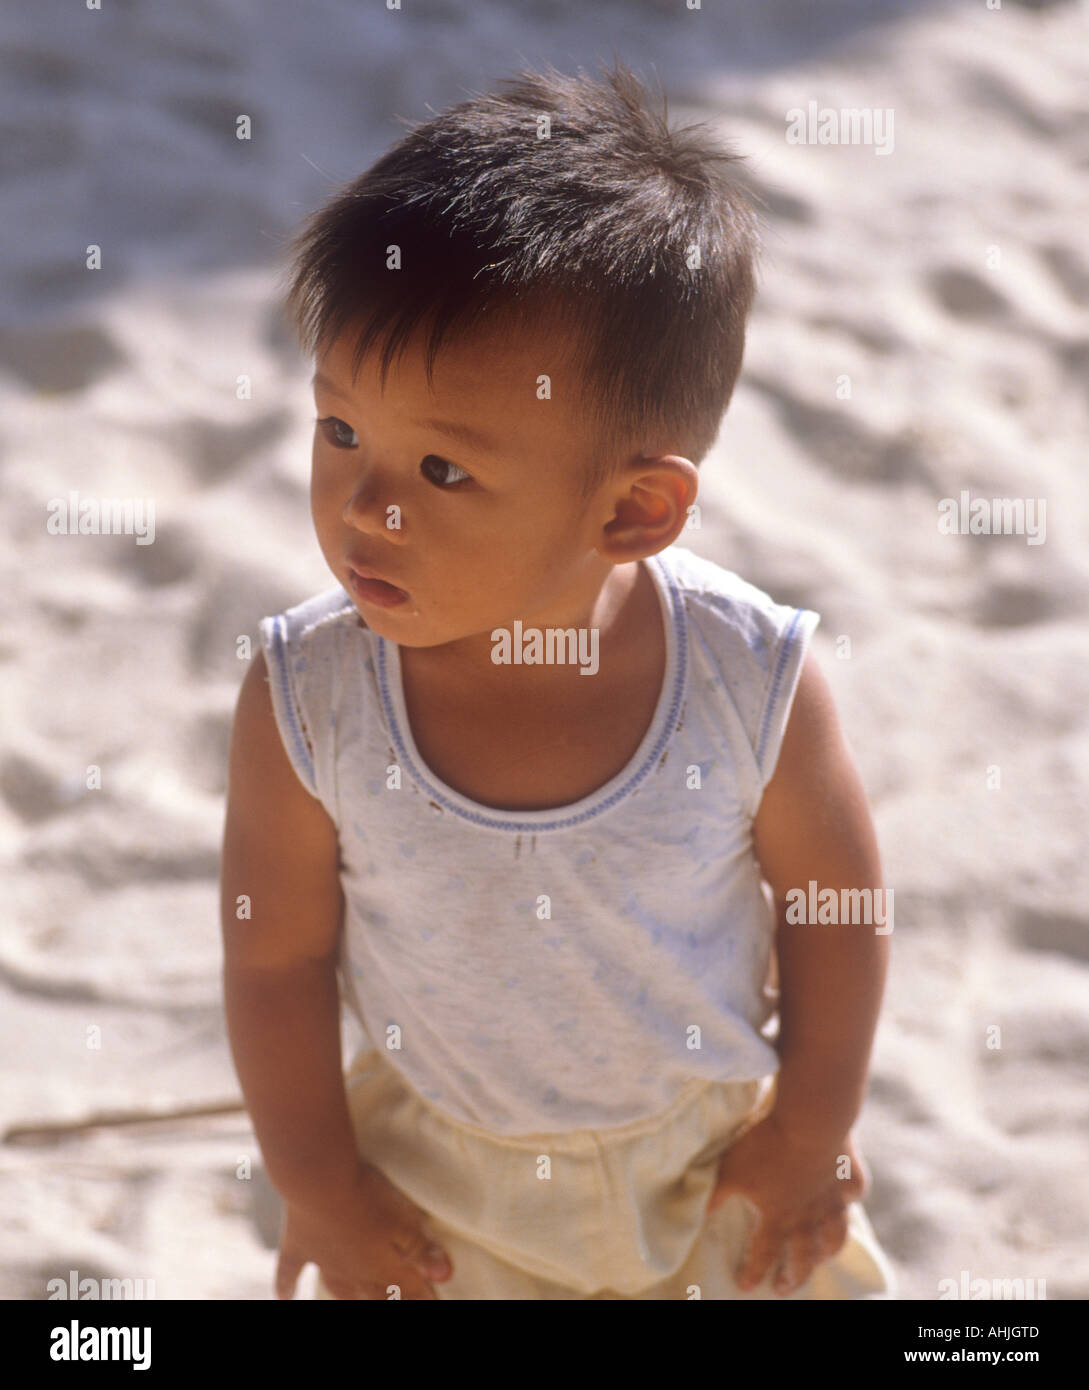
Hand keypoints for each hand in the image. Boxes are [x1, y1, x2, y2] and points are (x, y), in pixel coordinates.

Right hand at [275, 1161, 453, 1299]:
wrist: (319, 1181)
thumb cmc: (367, 1198)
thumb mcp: (403, 1220)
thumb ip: (422, 1249)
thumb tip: (445, 1276)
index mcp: (380, 1266)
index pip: (407, 1286)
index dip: (423, 1293)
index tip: (434, 1297)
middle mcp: (350, 1270)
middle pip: (373, 1292)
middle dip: (387, 1298)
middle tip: (394, 1300)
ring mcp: (321, 1259)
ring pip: (338, 1286)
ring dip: (347, 1296)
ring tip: (351, 1302)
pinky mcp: (297, 1244)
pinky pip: (289, 1271)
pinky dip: (286, 1286)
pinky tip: (284, 1299)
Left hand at [706, 1113, 867, 1295]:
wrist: (811, 1121)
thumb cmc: (766, 1145)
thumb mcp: (730, 1169)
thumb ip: (715, 1195)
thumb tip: (697, 1214)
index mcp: (778, 1216)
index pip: (764, 1253)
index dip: (753, 1272)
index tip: (747, 1287)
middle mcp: (808, 1216)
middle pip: (803, 1257)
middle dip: (792, 1277)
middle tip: (784, 1288)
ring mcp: (834, 1200)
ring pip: (834, 1237)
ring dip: (826, 1251)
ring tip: (821, 1258)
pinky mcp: (851, 1179)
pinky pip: (854, 1196)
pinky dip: (851, 1201)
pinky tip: (849, 1201)